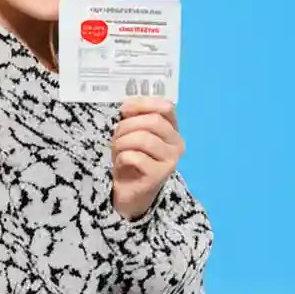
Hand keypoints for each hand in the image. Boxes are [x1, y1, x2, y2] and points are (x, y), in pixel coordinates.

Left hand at [111, 97, 184, 219]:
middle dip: (127, 126)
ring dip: (122, 142)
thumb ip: (134, 117)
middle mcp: (177, 144)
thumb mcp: (131, 132)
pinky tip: (122, 164)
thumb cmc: (130, 157)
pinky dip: (122, 158)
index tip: (124, 110)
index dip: (142, 104)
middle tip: (117, 137)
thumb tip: (128, 105)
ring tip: (118, 151)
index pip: (166, 107)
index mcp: (172, 129)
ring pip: (143, 139)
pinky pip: (135, 157)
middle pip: (152, 121)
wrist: (128, 190)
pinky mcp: (159, 175)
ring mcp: (171, 161)